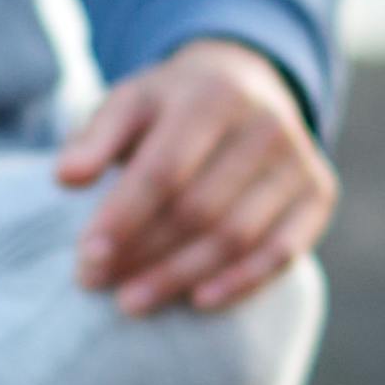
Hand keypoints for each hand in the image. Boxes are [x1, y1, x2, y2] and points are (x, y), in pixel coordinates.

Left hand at [58, 37, 334, 312]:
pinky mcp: (319, 192)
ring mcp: (299, 160)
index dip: (123, 219)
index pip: (163, 170)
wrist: (246, 82)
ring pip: (237, 237)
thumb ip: (94, 138)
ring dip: (180, 277)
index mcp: (212, 95)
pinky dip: (242, 283)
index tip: (85, 258)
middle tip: (96, 284)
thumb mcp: (128, 103)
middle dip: (143, 254)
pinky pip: (283, 251)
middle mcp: (265, 124)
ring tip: (130, 302)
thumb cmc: (171, 106)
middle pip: (199, 209)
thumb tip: (65, 177)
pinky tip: (197, 302)